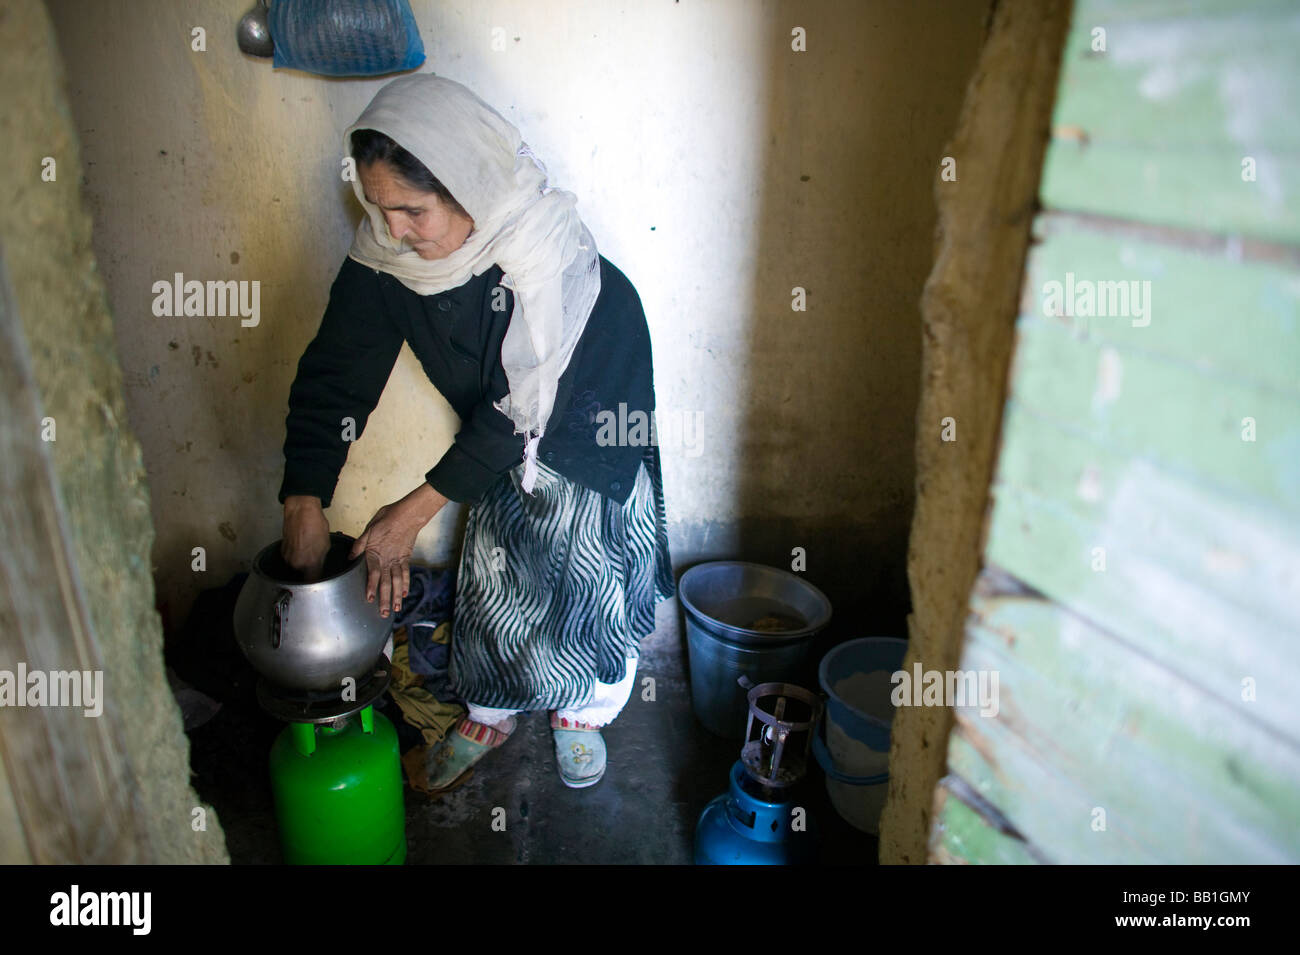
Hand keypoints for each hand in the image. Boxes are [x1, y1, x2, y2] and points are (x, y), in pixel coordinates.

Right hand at [282, 496, 329, 580]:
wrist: (301, 511)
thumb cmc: (315, 525)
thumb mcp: (325, 545)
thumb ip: (320, 560)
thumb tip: (319, 567)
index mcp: (308, 564)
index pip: (312, 581)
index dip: (316, 580)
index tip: (319, 578)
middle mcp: (295, 564)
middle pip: (303, 574)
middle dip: (309, 570)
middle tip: (315, 560)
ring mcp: (287, 557)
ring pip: (296, 566)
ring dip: (301, 562)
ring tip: (308, 549)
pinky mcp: (282, 551)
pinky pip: (291, 557)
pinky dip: (296, 554)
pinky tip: (301, 545)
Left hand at [349, 483, 446, 617]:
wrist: (408, 514)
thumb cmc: (387, 518)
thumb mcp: (369, 529)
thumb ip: (359, 545)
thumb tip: (350, 557)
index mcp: (376, 553)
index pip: (373, 573)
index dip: (371, 586)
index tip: (370, 599)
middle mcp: (388, 559)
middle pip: (386, 582)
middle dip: (385, 598)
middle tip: (383, 613)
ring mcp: (398, 560)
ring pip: (397, 581)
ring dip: (397, 595)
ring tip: (396, 609)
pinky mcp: (406, 558)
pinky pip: (406, 573)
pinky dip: (406, 584)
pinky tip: (404, 594)